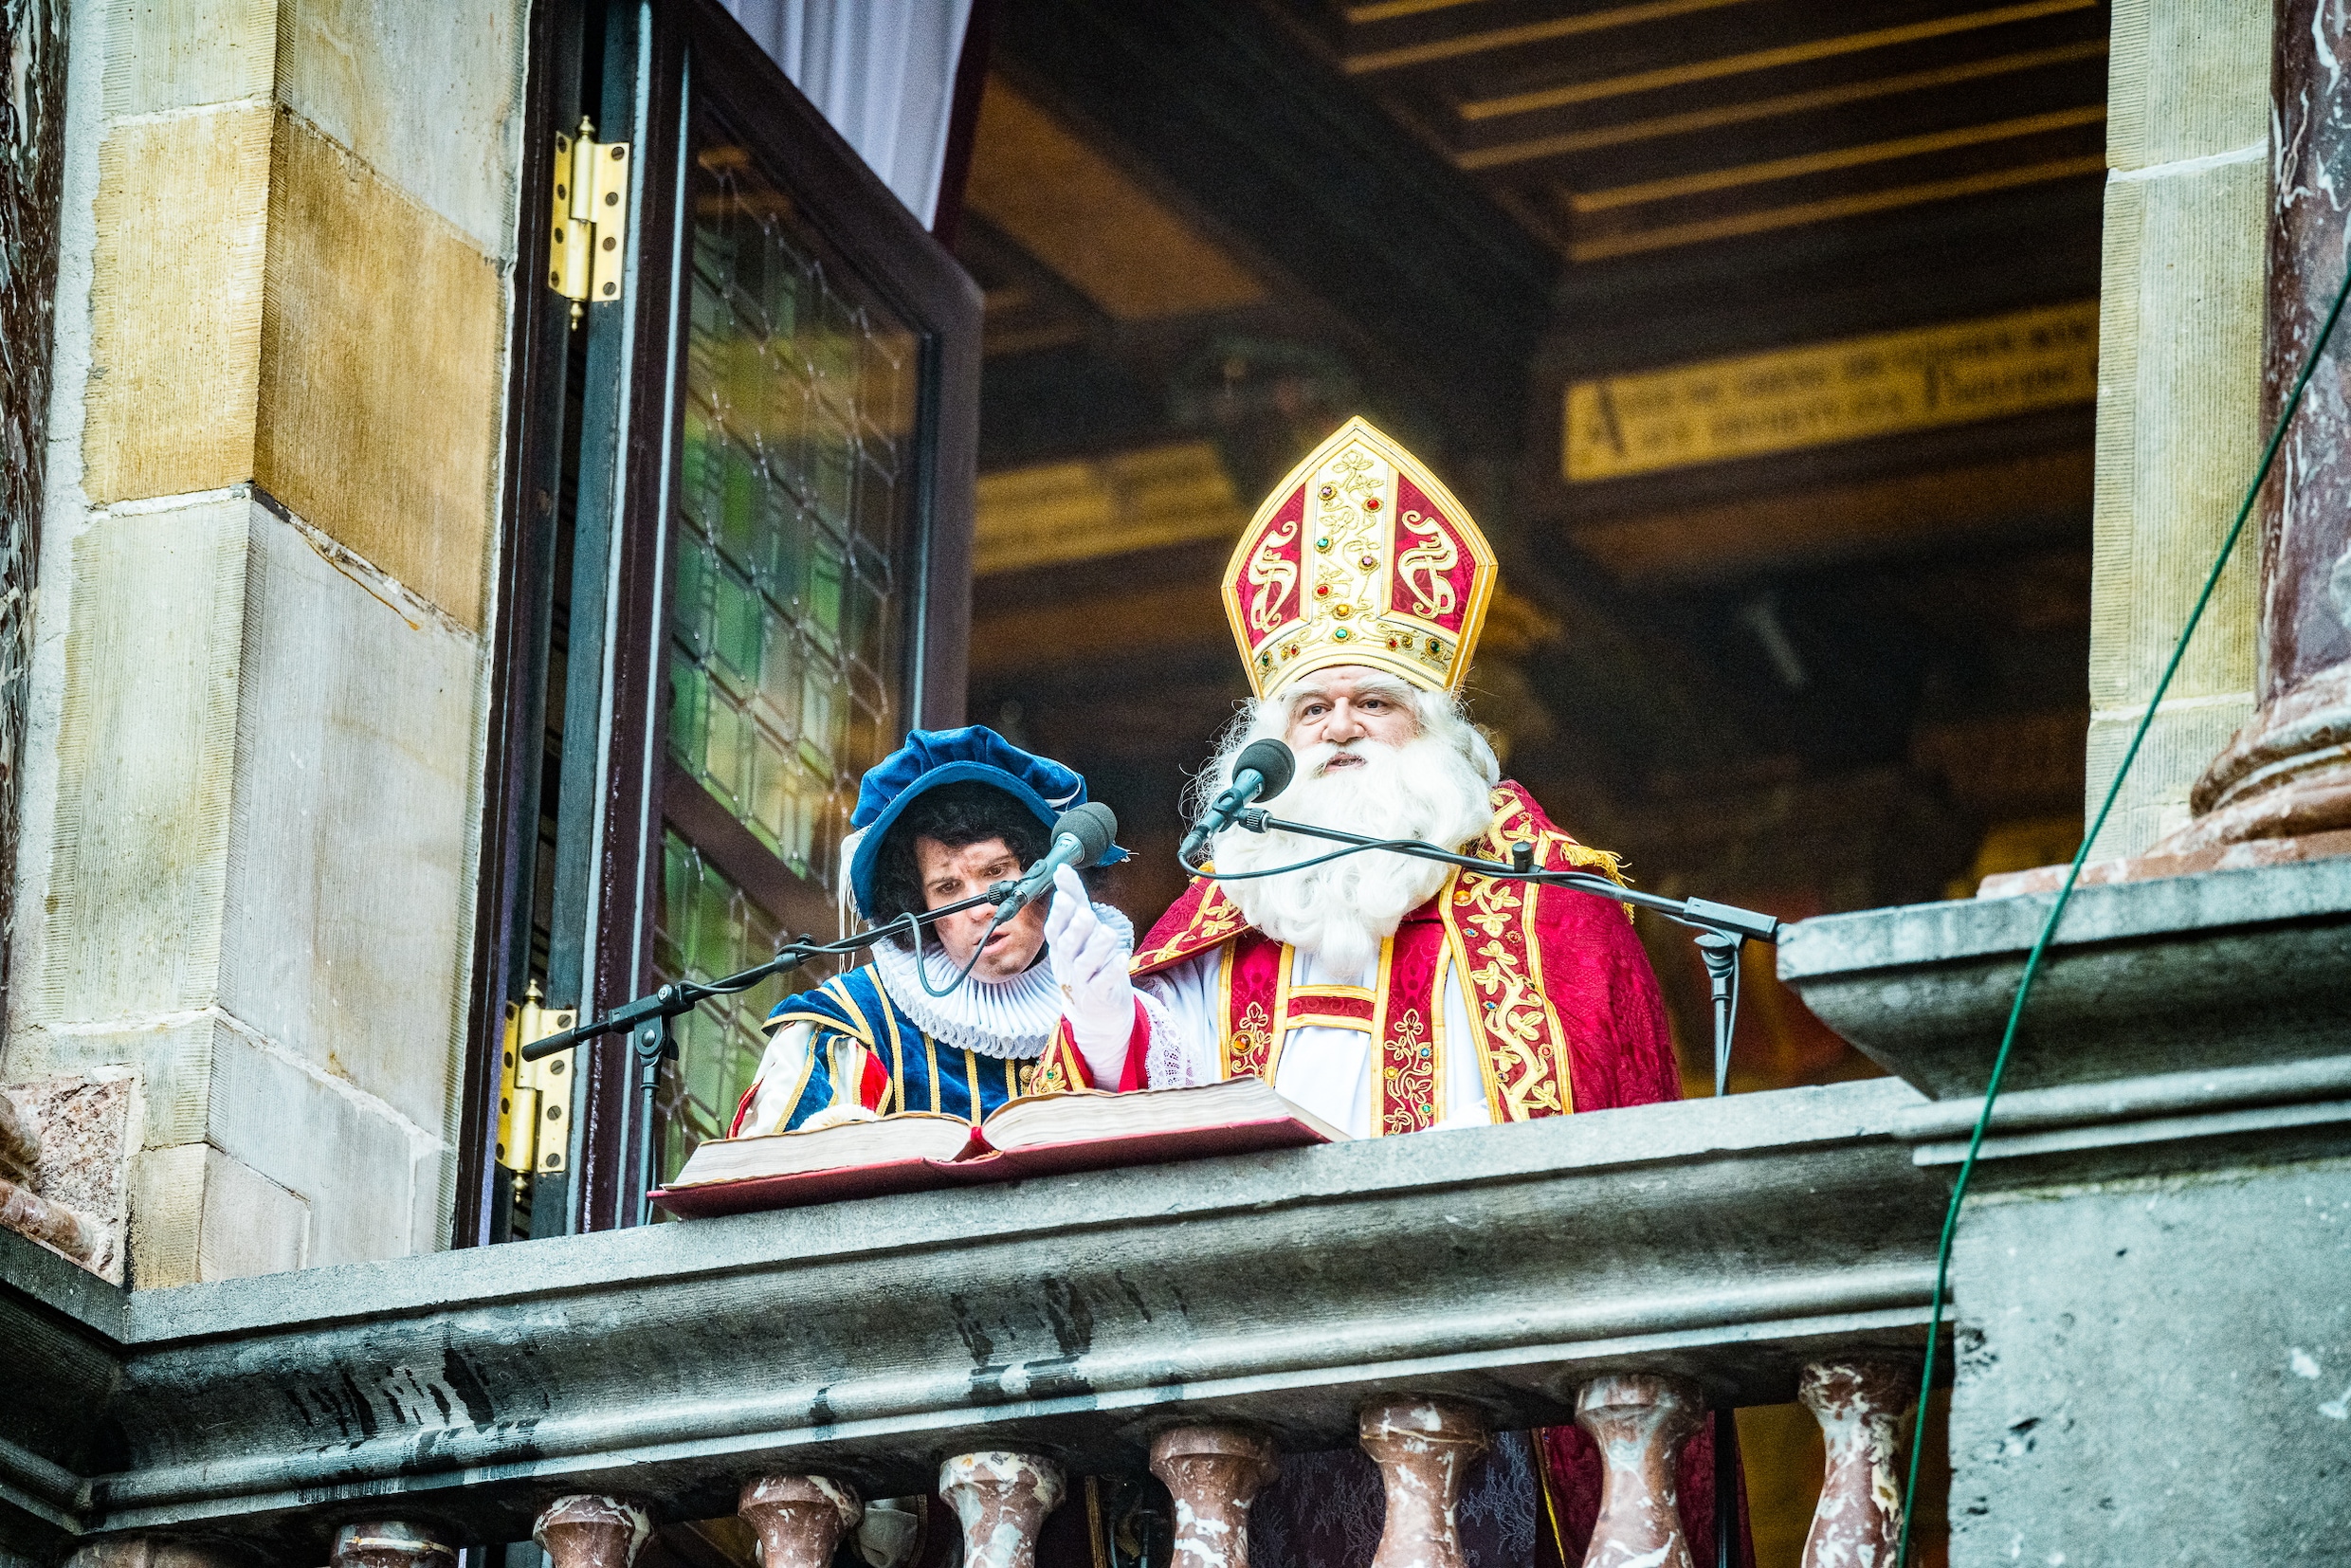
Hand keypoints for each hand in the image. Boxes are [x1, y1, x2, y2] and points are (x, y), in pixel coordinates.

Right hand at [1045, 865, 1136, 1078]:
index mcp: (1061, 945)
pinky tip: (1121, 959)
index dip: (1060, 913)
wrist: (1095, 1010)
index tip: (1065, 896)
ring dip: (1097, 948)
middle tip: (1085, 915)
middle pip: (1068, 945)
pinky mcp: (1098, 996)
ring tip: (1108, 934)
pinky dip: (1111, 972)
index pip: (1055, 928)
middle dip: (1076, 930)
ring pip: (1086, 964)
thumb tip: (1062, 869)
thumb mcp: (1078, 932)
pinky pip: (1103, 984)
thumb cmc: (1088, 963)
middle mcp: (1068, 962)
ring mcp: (1082, 981)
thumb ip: (1073, 900)